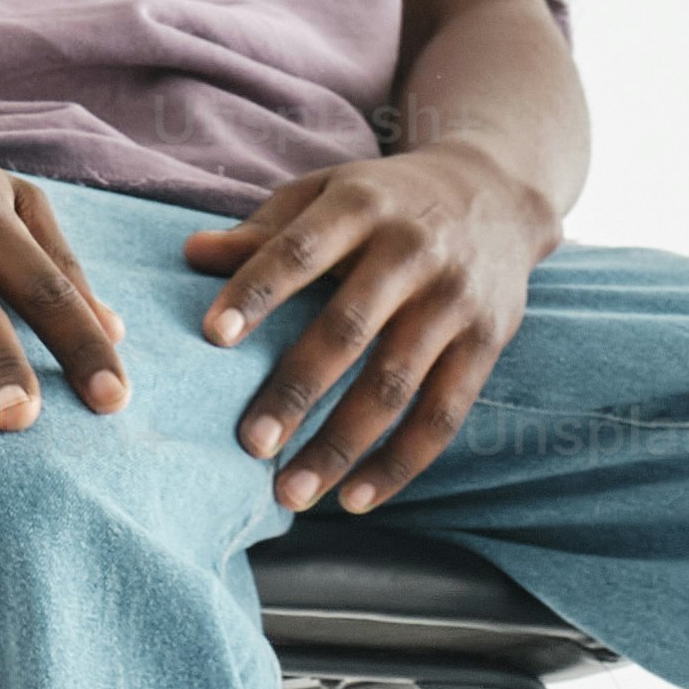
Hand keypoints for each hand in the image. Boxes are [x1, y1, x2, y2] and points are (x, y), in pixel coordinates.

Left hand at [181, 143, 562, 513]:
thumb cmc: (385, 199)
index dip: (257, 291)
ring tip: (291, 494)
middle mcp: (413, 252)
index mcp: (360, 208)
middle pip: (350, 329)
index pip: (300, 251)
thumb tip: (190, 255)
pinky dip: (400, 463)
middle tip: (250, 444)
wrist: (498, 189)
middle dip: (298, 390)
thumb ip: (264, 230)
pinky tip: (355, 499)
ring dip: (343, 446)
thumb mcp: (326, 192)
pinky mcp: (488, 340)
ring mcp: (454, 300)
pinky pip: (443, 414)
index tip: (212, 336)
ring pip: (396, 385)